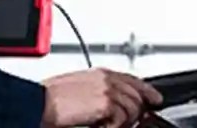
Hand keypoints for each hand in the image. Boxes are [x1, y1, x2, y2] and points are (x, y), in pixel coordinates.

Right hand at [39, 68, 162, 127]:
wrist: (40, 103)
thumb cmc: (50, 98)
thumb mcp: (77, 90)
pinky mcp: (107, 103)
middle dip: (136, 111)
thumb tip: (110, 106)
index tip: (155, 98)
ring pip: (133, 109)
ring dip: (123, 122)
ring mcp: (108, 90)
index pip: (131, 79)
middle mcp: (106, 79)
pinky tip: (101, 126)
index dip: (146, 89)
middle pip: (137, 95)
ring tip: (107, 125)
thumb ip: (98, 93)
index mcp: (99, 73)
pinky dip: (114, 127)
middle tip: (124, 122)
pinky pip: (123, 119)